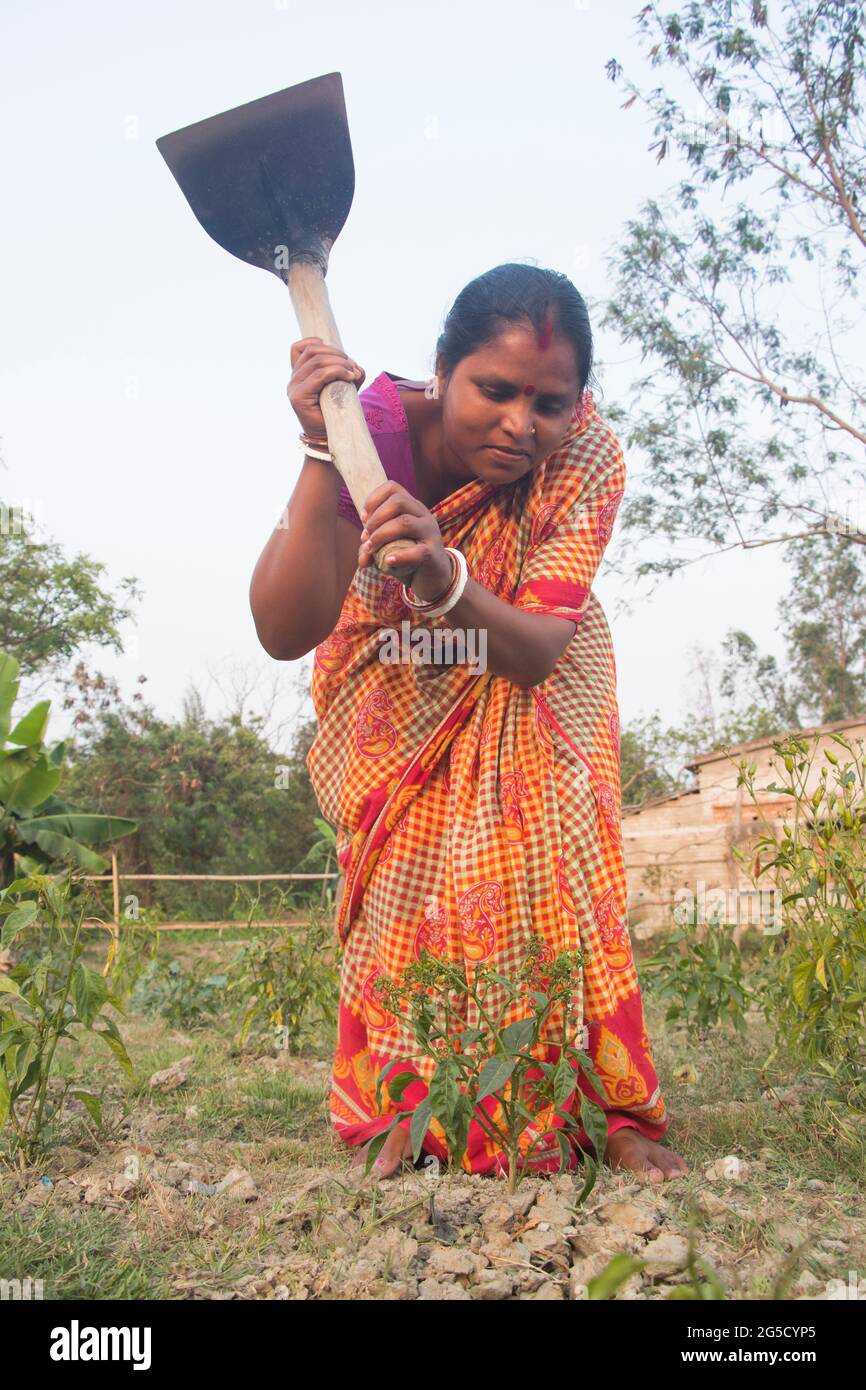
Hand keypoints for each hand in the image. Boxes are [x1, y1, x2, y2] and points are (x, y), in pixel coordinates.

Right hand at [287, 337, 365, 438]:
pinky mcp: (299, 397)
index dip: (318, 343)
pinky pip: (319, 375)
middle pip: (312, 351)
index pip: (299, 347)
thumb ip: (348, 373)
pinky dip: (337, 371)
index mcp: (299, 375)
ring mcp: (294, 388)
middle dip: (337, 354)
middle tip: (353, 366)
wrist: (331, 439)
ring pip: (317, 361)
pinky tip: (350, 377)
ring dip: (340, 362)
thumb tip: (357, 367)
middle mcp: (293, 379)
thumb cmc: (337, 414)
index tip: (337, 354)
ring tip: (353, 373)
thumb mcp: (343, 388)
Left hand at [358, 482, 451, 596]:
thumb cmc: (408, 558)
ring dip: (382, 535)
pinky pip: (418, 551)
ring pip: (405, 522)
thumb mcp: (387, 548)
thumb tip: (362, 559)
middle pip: (398, 501)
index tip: (364, 519)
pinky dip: (400, 556)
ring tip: (372, 549)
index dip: (374, 499)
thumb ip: (372, 548)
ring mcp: (431, 533)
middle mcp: (423, 515)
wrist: (433, 579)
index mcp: (412, 508)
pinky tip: (388, 561)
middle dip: (376, 518)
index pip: (393, 488)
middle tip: (366, 537)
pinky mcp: (434, 553)